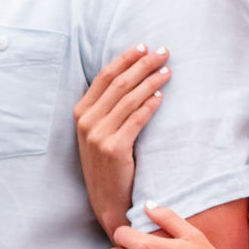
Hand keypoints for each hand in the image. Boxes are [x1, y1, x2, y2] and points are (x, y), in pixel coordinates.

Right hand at [74, 44, 168, 236]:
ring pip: (129, 98)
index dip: (126, 58)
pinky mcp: (114, 149)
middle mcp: (86, 122)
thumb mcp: (99, 133)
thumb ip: (108, 108)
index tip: (145, 46)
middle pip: (118, 83)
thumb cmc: (108, 164)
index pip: (105, 76)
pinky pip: (136, 119)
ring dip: (151, 81)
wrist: (107, 202)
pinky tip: (161, 95)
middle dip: (143, 64)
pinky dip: (150, 105)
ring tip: (168, 70)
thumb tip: (131, 77)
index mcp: (80, 113)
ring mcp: (98, 135)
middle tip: (164, 52)